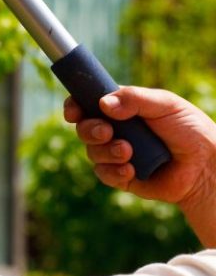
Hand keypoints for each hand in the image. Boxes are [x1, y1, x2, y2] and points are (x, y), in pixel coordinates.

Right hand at [65, 86, 215, 245]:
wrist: (205, 166)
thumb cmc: (189, 129)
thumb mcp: (163, 104)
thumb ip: (133, 99)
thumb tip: (103, 104)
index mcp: (122, 107)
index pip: (88, 103)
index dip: (75, 106)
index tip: (73, 111)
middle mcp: (116, 129)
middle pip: (84, 128)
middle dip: (89, 129)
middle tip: (106, 131)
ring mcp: (118, 154)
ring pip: (92, 152)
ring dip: (105, 151)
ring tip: (128, 152)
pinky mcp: (124, 177)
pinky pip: (104, 174)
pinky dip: (113, 172)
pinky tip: (130, 170)